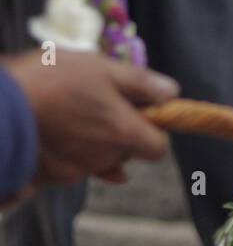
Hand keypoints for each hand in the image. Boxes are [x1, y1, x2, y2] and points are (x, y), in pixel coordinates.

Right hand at [2, 51, 179, 187]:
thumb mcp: (101, 67)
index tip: (137, 111)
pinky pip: (67, 168)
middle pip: (125, 153)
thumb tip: (172, 93)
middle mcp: (103, 159)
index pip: (158, 148)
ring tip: (66, 114)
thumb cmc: (49, 80)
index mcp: (123, 133)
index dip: (152, 130)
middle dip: (118, 133)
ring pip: (96, 160)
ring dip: (91, 142)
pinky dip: (65, 154)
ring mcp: (74, 172)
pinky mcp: (47, 178)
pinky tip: (51, 133)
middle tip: (94, 103)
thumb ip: (141, 83)